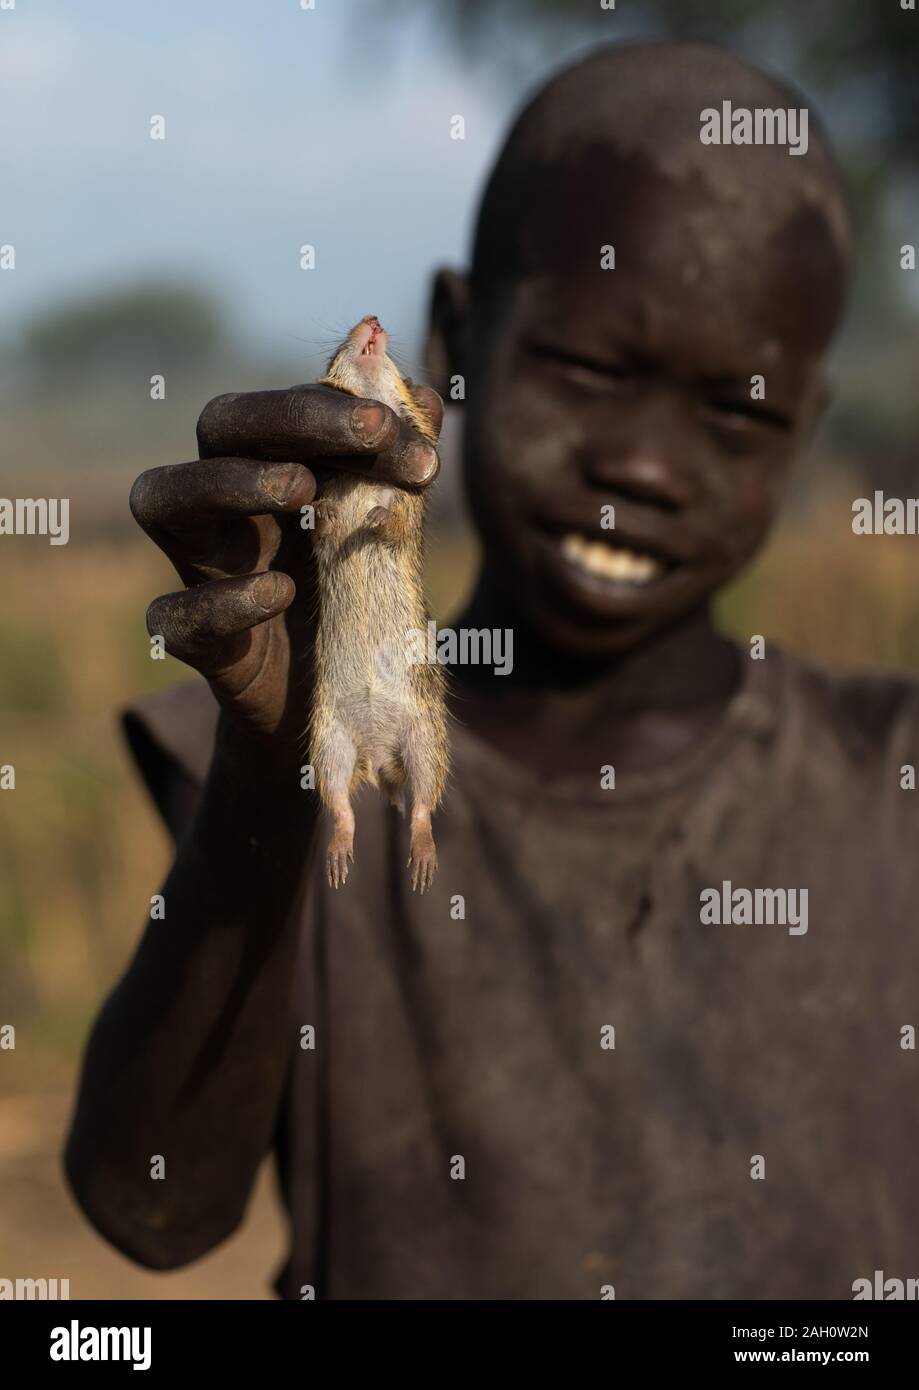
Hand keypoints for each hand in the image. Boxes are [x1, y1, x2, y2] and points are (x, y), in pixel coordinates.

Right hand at [130, 382, 442, 758]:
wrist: (333, 699)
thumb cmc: (353, 595)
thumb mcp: (386, 527)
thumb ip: (400, 463)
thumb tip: (423, 394)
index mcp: (266, 465)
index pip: (283, 407)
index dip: (341, 407)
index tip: (403, 432)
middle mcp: (221, 504)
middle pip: (219, 425)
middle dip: (293, 417)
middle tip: (372, 432)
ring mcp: (198, 568)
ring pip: (161, 497)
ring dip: (230, 481)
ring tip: (302, 487)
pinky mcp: (194, 641)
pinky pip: (173, 613)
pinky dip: (224, 600)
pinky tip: (280, 593)